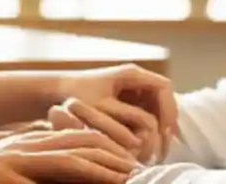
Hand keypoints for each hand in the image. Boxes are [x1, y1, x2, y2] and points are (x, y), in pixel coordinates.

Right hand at [0, 128, 140, 183]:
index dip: (102, 146)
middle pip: (82, 141)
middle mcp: (28, 146)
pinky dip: (88, 174)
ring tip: (134, 173)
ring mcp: (21, 158)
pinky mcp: (12, 172)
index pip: (73, 138)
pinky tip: (107, 181)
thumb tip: (41, 179)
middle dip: (114, 151)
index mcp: (26, 144)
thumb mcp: (0, 173)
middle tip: (141, 164)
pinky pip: (58, 171)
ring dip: (109, 163)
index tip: (126, 157)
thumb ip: (25, 174)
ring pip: (76, 154)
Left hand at [52, 65, 178, 163]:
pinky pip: (147, 115)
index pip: (163, 87)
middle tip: (164, 147)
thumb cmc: (77, 96)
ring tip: (158, 152)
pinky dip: (150, 130)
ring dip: (160, 129)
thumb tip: (152, 128)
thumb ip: (128, 116)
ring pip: (157, 109)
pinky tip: (147, 148)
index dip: (169, 108)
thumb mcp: (102, 107)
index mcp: (132, 74)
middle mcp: (136, 80)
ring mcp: (133, 90)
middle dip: (167, 123)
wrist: (57, 91)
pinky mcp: (128, 101)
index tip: (165, 131)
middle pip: (164, 100)